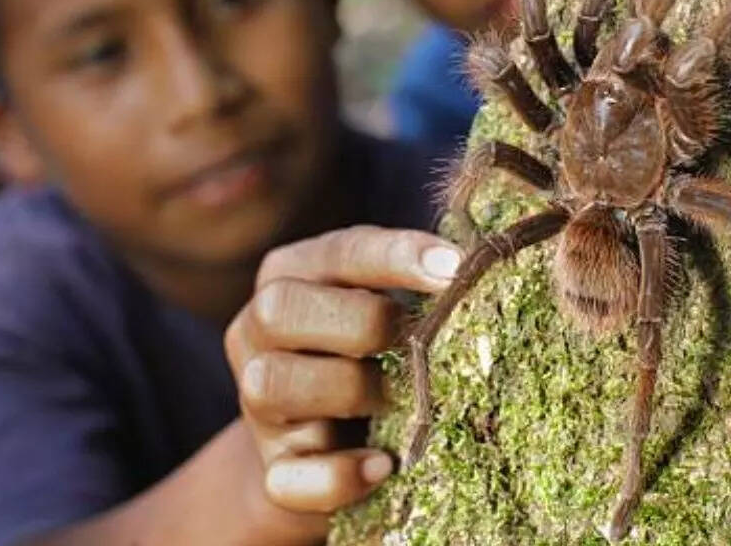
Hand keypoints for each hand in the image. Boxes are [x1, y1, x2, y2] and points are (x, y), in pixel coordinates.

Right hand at [224, 226, 461, 516]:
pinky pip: (287, 477)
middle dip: (361, 323)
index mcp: (291, 275)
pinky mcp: (273, 470)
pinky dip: (337, 475)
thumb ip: (415, 284)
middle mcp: (258, 332)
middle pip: (280, 309)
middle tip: (417, 344)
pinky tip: (384, 465)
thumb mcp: (386, 305)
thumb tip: (473, 269)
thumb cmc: (374, 354)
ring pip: (271, 384)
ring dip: (348, 391)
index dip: (395, 257)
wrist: (330, 448)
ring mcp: (258, 404)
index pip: (338, 253)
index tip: (454, 267)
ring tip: (400, 402)